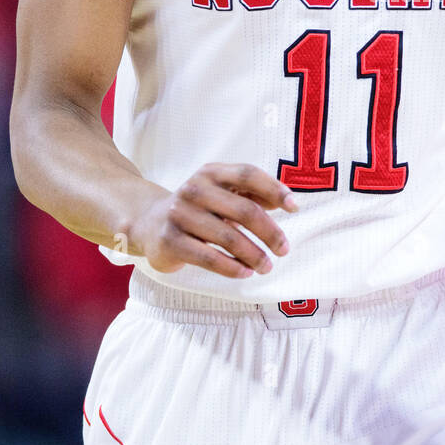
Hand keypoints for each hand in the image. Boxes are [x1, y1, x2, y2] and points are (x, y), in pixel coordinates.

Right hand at [129, 164, 298, 277]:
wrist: (149, 223)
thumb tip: (286, 201)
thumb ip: (253, 194)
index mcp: (211, 173)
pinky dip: (232, 267)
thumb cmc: (198, 208)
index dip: (274, 189)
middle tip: (284, 249)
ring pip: (228, 237)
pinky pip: (209, 257)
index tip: (295, 207)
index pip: (247, 174)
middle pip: (243, 210)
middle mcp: (194, 189)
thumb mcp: (222, 194)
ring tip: (267, 266)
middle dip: (270, 232)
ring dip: (254, 254)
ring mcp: (180, 215)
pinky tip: (245, 272)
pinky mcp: (171, 241)